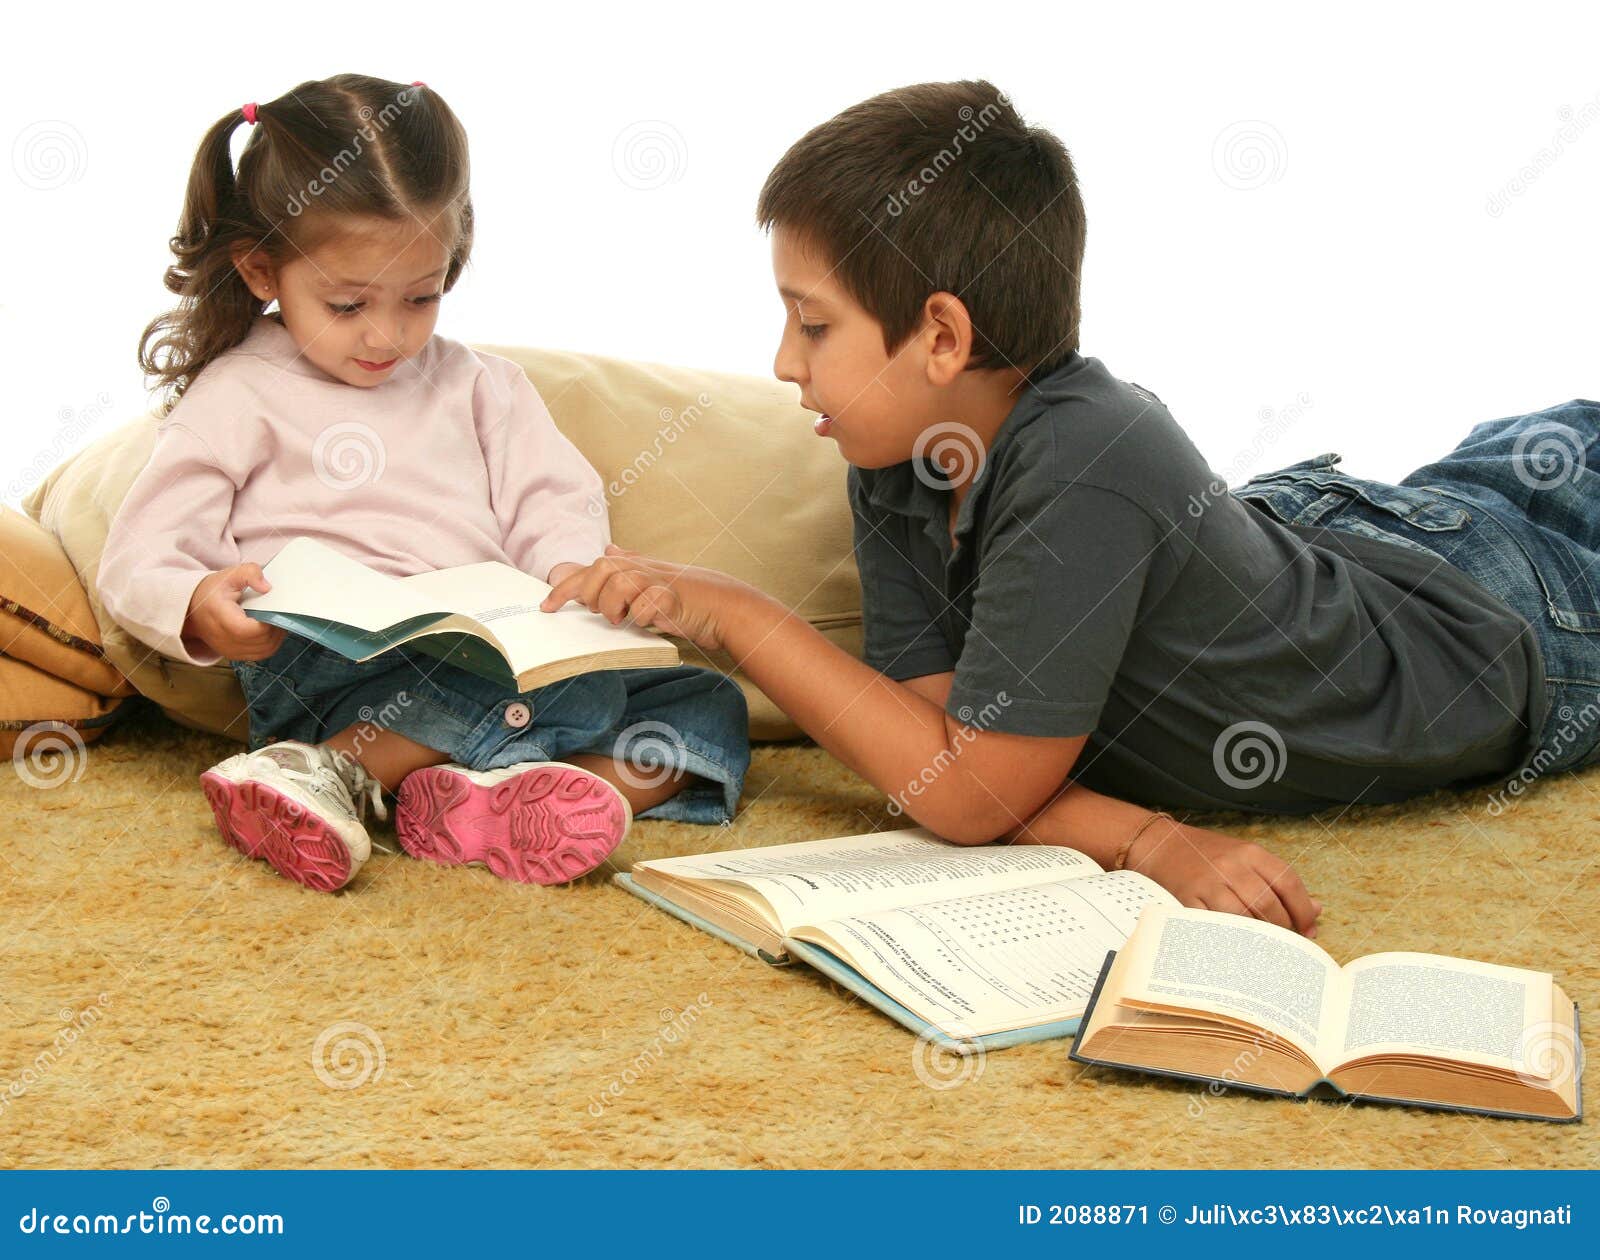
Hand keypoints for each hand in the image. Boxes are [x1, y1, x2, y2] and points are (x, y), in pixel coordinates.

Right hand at [183, 563, 286, 661]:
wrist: (193, 608)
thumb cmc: (211, 593)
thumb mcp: (229, 575)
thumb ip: (249, 574)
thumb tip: (267, 587)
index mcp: (222, 619)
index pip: (252, 630)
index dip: (270, 622)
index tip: (276, 609)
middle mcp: (224, 639)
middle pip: (262, 641)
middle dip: (276, 627)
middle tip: (280, 613)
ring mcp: (230, 650)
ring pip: (264, 650)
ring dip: (276, 636)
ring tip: (276, 620)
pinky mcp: (234, 655)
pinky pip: (260, 655)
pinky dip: (270, 644)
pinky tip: (270, 630)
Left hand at [539, 544, 754, 652]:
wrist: (723, 605)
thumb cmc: (686, 596)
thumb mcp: (654, 577)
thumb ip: (629, 563)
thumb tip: (608, 548)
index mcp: (634, 564)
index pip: (590, 570)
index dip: (565, 588)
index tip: (546, 608)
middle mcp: (643, 567)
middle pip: (601, 569)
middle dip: (594, 595)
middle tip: (606, 614)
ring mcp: (658, 580)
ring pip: (619, 585)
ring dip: (617, 607)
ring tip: (627, 619)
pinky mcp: (673, 597)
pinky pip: (646, 607)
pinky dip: (644, 619)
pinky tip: (651, 622)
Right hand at [1125, 815, 1322, 938]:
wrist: (1160, 844)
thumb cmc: (1207, 854)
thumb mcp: (1245, 857)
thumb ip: (1278, 881)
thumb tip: (1316, 908)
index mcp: (1250, 852)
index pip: (1288, 882)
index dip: (1303, 910)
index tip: (1308, 930)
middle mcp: (1231, 865)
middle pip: (1268, 905)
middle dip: (1283, 929)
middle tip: (1287, 943)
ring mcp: (1209, 883)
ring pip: (1244, 918)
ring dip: (1258, 936)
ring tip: (1265, 945)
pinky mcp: (1188, 899)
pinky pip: (1216, 925)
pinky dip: (1231, 938)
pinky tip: (1239, 945)